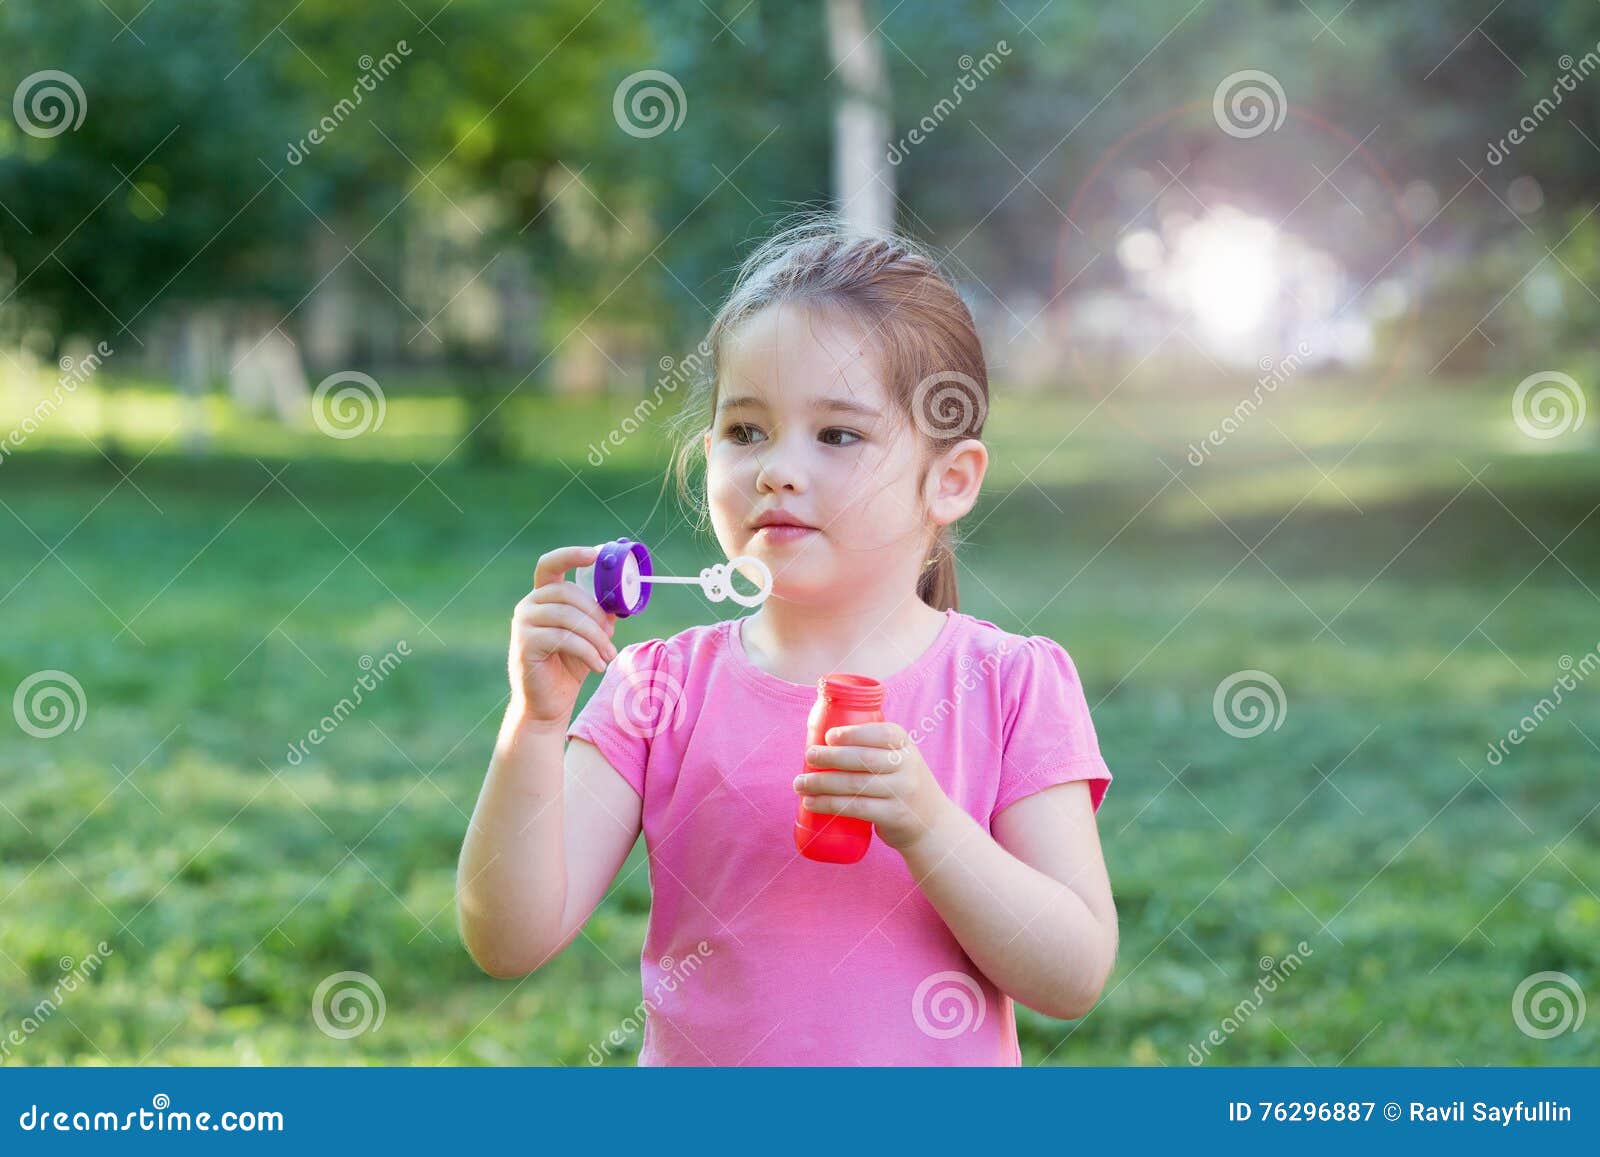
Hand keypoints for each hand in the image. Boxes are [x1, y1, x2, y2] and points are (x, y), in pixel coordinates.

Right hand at [508, 545, 618, 728]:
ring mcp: (522, 624)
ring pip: (568, 616)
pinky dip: (587, 652)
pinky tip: (598, 666)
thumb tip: (618, 602)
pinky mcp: (524, 644)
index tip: (594, 554)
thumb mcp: (590, 637)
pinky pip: (563, 638)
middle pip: (567, 593)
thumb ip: (600, 616)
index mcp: (543, 597)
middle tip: (612, 636)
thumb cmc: (569, 666)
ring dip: (596, 636)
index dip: (571, 555)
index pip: (551, 565)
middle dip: (595, 614)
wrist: (548, 704)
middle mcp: (529, 605)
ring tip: (608, 655)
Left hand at [794, 722, 957, 853]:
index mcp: (906, 745)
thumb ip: (873, 747)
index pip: (882, 733)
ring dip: (822, 784)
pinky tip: (812, 803)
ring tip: (799, 783)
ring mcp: (902, 792)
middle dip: (831, 756)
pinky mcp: (894, 816)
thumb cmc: (902, 784)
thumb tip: (820, 739)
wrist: (932, 823)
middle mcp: (907, 766)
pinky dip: (830, 805)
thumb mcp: (900, 758)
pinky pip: (857, 808)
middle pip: (864, 759)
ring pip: (855, 785)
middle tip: (809, 756)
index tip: (829, 736)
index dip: (854, 734)